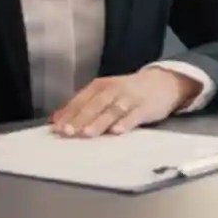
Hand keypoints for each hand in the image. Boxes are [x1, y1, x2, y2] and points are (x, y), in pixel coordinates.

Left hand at [50, 67, 200, 137]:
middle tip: (68, 132)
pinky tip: (117, 131)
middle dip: (81, 119)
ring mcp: (130, 98)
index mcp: (100, 86)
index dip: (68, 114)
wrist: (162, 83)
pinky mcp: (145, 107)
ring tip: (88, 134)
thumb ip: (83, 106)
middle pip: (95, 105)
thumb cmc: (127, 92)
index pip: (81, 100)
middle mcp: (113, 90)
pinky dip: (126, 123)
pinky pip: (134, 115)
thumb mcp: (104, 94)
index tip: (56, 128)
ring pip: (112, 110)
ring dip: (99, 122)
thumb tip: (56, 120)